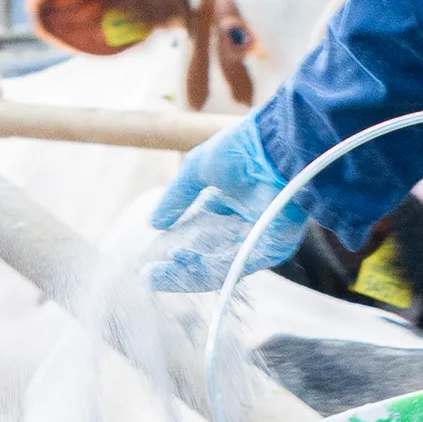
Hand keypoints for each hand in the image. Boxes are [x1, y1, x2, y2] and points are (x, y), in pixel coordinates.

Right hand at [141, 118, 307, 293]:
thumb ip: (177, 198)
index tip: (150, 257)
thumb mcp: (197, 170)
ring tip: (154, 274)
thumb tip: (153, 224)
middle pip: (207, 258)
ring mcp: (258, 241)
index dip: (176, 247)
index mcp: (232, 206)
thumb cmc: (242, 149)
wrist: (275, 146)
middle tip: (148, 275)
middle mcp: (245, 226)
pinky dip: (203, 265)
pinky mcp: (270, 250)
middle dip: (176, 268)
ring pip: (216, 267)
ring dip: (184, 271)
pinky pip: (232, 266)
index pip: (201, 236)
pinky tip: (178, 258)